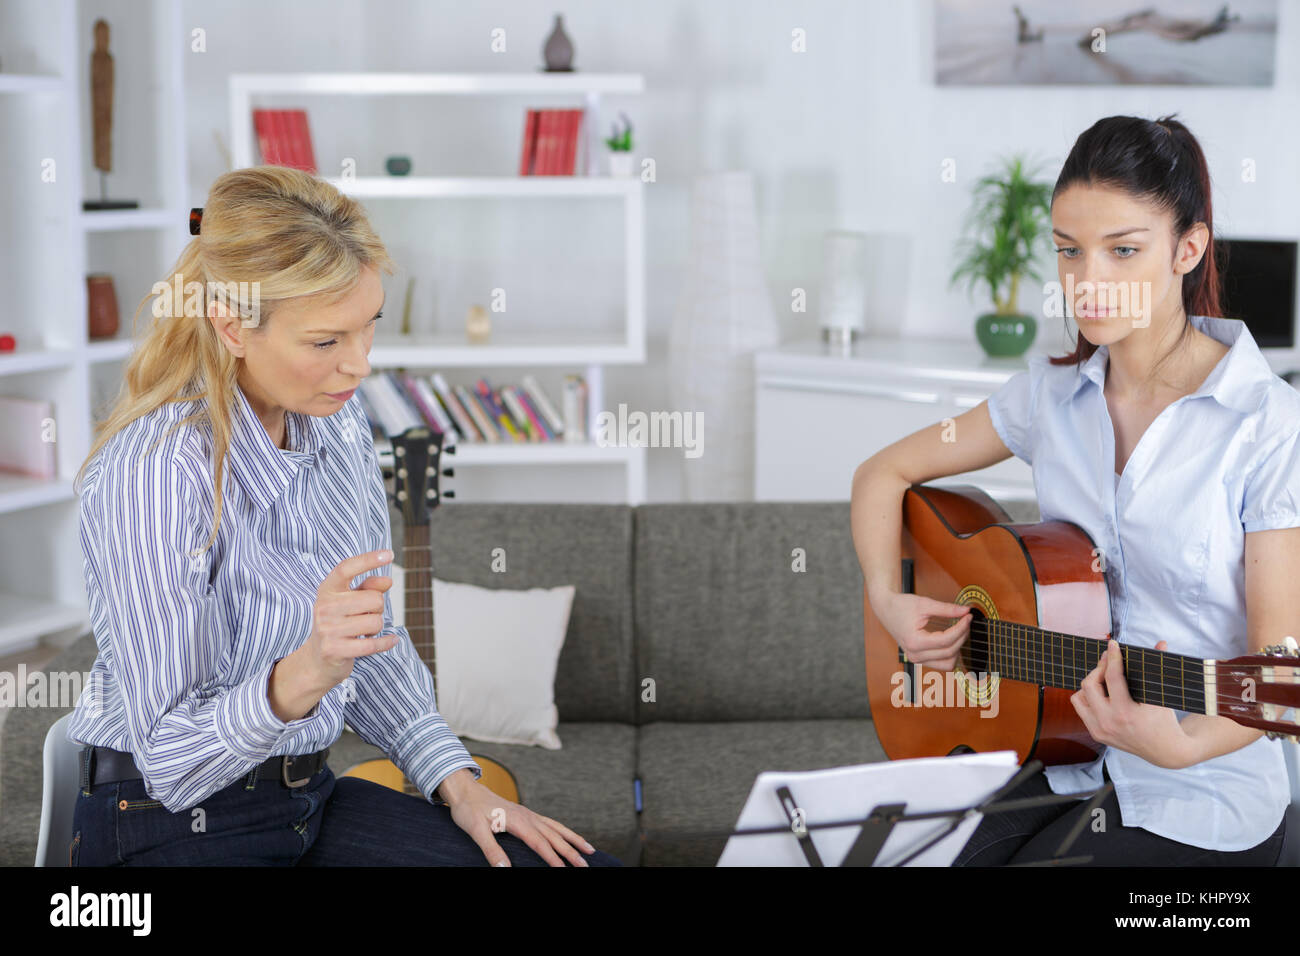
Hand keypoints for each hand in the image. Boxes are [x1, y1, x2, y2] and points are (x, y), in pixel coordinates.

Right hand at [301, 549, 400, 689]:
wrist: (317, 659)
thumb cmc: (339, 623)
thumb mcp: (350, 601)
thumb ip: (368, 588)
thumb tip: (387, 581)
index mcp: (327, 590)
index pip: (346, 568)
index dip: (367, 560)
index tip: (389, 554)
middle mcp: (324, 607)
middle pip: (374, 599)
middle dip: (378, 608)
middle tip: (367, 615)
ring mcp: (327, 629)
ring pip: (375, 622)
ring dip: (377, 627)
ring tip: (364, 631)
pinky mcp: (335, 650)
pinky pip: (372, 644)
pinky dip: (386, 642)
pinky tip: (391, 640)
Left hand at [439, 770, 597, 866]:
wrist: (465, 791)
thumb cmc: (469, 810)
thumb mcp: (476, 831)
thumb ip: (491, 850)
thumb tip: (505, 869)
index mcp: (517, 820)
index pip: (539, 843)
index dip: (553, 858)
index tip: (564, 870)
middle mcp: (527, 816)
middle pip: (554, 836)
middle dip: (571, 851)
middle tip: (586, 865)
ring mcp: (528, 814)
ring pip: (556, 828)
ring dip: (573, 839)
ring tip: (590, 849)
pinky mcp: (526, 814)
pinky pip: (550, 823)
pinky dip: (563, 831)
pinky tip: (568, 837)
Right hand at [873, 590, 971, 670]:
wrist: (886, 609)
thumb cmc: (901, 606)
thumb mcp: (925, 604)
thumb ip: (947, 609)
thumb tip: (966, 611)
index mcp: (914, 641)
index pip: (946, 640)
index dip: (961, 628)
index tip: (968, 617)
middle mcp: (914, 654)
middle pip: (949, 652)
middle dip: (962, 636)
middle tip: (965, 621)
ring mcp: (916, 659)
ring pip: (948, 664)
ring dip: (957, 648)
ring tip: (958, 632)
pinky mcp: (919, 660)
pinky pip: (942, 664)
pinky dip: (950, 654)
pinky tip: (951, 639)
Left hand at [1071, 639, 1195, 768]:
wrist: (1165, 751)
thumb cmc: (1165, 719)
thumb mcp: (1162, 695)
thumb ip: (1158, 666)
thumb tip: (1160, 642)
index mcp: (1127, 713)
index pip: (1113, 678)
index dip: (1113, 658)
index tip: (1113, 644)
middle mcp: (1109, 723)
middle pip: (1089, 684)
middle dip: (1099, 668)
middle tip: (1109, 661)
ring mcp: (1100, 730)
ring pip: (1079, 696)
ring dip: (1090, 684)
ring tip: (1105, 678)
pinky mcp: (1096, 734)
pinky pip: (1081, 708)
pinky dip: (1088, 697)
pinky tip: (1101, 692)